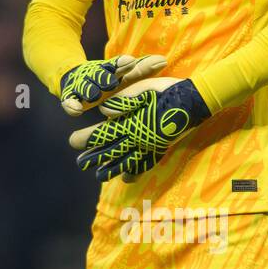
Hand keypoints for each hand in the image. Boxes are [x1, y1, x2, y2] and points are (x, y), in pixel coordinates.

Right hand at [59, 55, 166, 115]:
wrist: (75, 76)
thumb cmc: (109, 78)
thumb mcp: (125, 74)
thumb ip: (143, 69)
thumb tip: (164, 60)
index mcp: (111, 69)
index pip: (117, 65)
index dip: (123, 64)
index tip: (130, 62)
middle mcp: (96, 76)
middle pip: (100, 74)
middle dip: (105, 77)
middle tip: (111, 82)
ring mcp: (82, 86)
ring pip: (85, 87)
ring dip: (89, 89)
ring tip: (94, 95)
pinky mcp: (70, 97)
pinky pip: (69, 101)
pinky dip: (71, 105)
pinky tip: (75, 110)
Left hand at [69, 77, 210, 181]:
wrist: (194, 101)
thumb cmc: (168, 92)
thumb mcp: (143, 90)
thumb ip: (122, 102)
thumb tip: (103, 112)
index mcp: (131, 122)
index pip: (104, 133)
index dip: (88, 138)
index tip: (73, 141)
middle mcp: (138, 137)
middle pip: (111, 150)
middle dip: (95, 157)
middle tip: (80, 163)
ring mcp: (150, 145)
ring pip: (126, 160)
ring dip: (111, 169)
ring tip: (98, 176)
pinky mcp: (160, 148)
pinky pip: (145, 163)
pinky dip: (135, 171)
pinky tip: (128, 178)